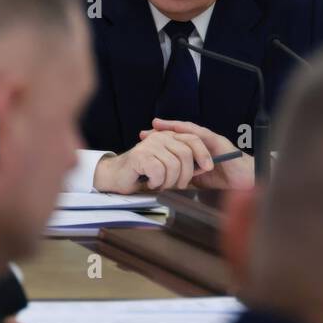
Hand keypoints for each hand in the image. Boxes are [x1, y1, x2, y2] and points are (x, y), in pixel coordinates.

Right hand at [92, 129, 208, 192]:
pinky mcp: (140, 156)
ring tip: (160, 184)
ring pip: (173, 165)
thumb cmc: (142, 174)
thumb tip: (205, 165)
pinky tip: (150, 183)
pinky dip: (157, 182)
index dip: (203, 153)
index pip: (193, 139)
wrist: (114, 177)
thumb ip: (184, 161)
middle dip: (185, 174)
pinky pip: (159, 171)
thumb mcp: (168, 165)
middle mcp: (159, 138)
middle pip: (185, 154)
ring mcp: (149, 146)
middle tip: (178, 185)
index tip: (208, 168)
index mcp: (168, 137)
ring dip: (169, 181)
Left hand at [140, 118, 254, 189]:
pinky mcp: (219, 142)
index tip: (144, 142)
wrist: (246, 182)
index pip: (176, 143)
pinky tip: (177, 129)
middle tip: (144, 133)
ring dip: (172, 127)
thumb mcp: (198, 178)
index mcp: (196, 151)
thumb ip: (184, 175)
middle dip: (161, 132)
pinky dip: (189, 131)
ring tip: (157, 125)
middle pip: (179, 134)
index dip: (160, 141)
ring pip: (188, 131)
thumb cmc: (225, 179)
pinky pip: (202, 134)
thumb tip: (165, 179)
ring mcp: (211, 140)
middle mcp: (203, 143)